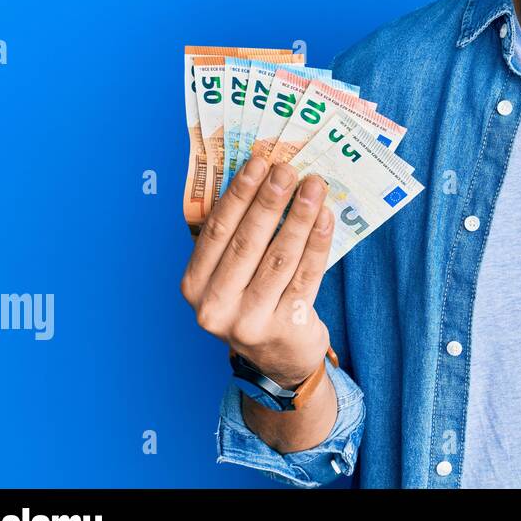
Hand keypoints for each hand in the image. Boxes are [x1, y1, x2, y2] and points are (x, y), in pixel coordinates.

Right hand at [180, 157, 334, 388]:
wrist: (279, 359)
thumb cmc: (254, 300)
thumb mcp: (232, 275)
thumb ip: (238, 235)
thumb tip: (263, 176)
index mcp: (194, 286)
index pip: (216, 231)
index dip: (238, 194)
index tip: (258, 162)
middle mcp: (215, 307)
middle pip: (247, 243)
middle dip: (270, 201)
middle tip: (289, 169)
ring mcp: (249, 322)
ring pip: (280, 258)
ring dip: (299, 217)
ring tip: (314, 187)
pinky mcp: (284, 328)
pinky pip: (306, 276)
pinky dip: (317, 243)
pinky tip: (326, 218)